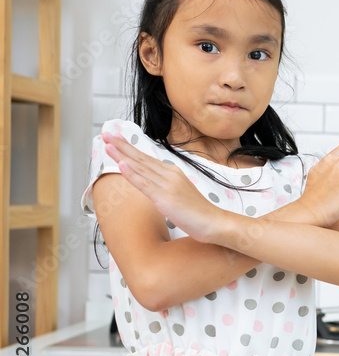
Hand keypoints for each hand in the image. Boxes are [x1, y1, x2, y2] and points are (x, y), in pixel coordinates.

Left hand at [101, 131, 225, 244]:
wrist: (214, 222)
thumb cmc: (198, 212)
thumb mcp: (179, 194)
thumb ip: (165, 186)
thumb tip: (152, 184)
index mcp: (173, 173)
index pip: (146, 158)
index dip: (129, 147)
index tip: (115, 138)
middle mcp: (169, 175)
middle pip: (141, 158)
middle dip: (122, 145)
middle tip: (106, 133)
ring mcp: (167, 185)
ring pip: (140, 167)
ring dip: (122, 154)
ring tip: (108, 144)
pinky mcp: (165, 198)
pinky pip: (145, 184)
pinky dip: (132, 174)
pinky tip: (122, 164)